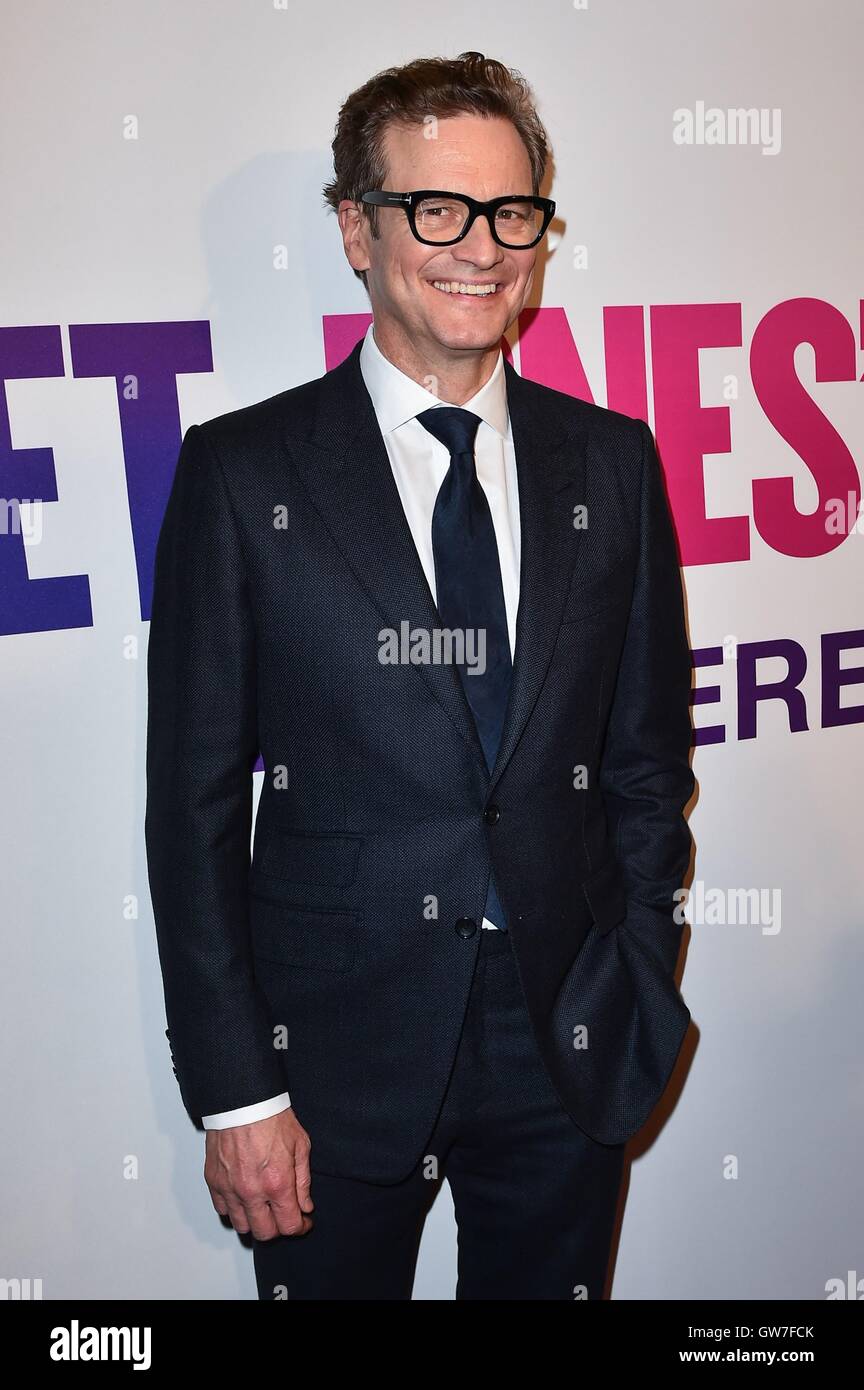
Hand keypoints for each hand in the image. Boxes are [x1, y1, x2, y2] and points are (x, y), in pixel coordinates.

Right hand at [204, 1107, 313, 1239]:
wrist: (243, 1101)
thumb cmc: (271, 1117)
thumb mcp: (300, 1145)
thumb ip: (303, 1181)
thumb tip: (304, 1206)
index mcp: (277, 1183)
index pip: (289, 1226)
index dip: (300, 1227)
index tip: (303, 1221)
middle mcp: (251, 1191)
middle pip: (264, 1233)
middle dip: (278, 1228)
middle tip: (284, 1215)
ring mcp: (229, 1188)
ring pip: (242, 1226)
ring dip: (255, 1221)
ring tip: (263, 1207)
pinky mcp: (214, 1181)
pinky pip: (222, 1210)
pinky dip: (234, 1209)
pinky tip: (244, 1197)